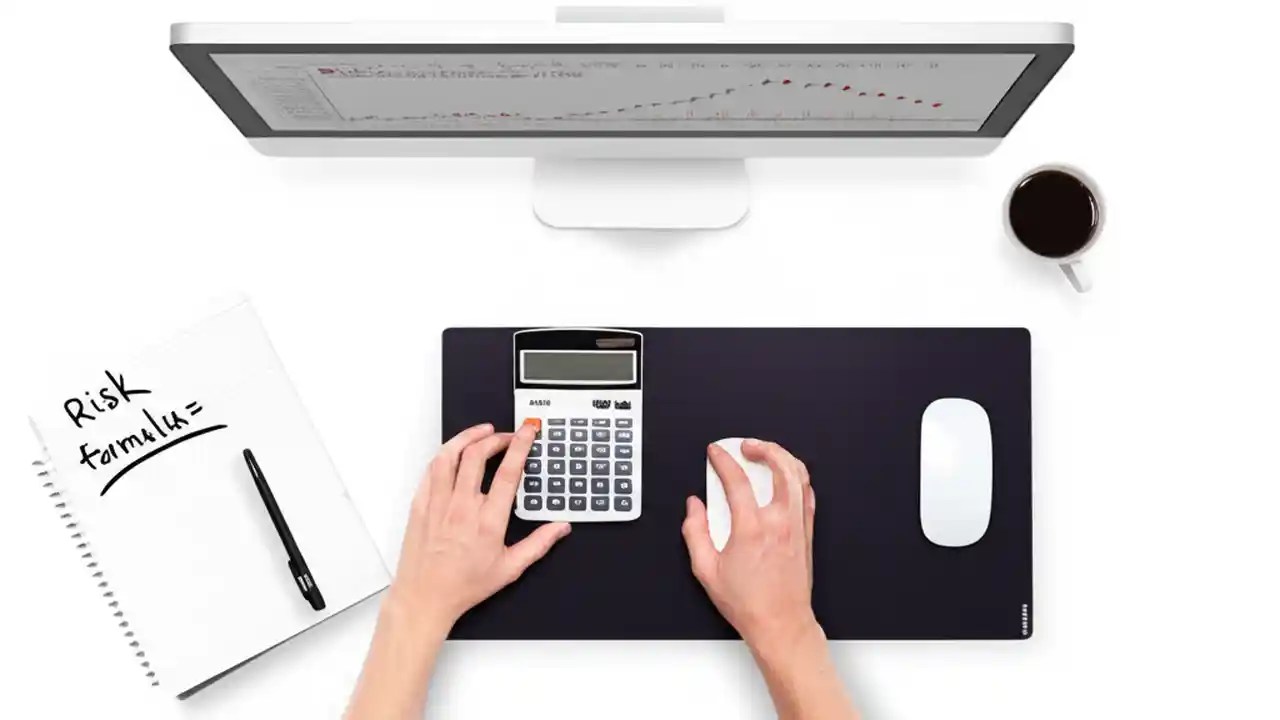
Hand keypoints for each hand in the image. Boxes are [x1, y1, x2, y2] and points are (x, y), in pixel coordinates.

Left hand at [389, 422, 571, 630]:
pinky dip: (444, 456)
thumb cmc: (463, 586)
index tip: (527, 432)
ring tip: (480, 432)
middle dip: (495, 438)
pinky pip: (431, 470)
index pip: (507, 472)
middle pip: (476, 455)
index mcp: (488, 521)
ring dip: (466, 438)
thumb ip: (539, 544)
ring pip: (449, 456)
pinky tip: (453, 454)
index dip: (520, 446)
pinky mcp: (420, 505)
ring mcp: (438, 504)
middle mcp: (462, 508)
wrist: (425, 597)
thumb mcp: (510, 569)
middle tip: (506, 436)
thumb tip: (560, 527)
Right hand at [682, 439, 817, 655]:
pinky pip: (807, 493)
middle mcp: (779, 522)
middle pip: (779, 466)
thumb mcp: (706, 570)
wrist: (781, 624)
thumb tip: (694, 508)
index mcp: (752, 529)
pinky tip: (785, 477)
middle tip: (745, 446)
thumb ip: (695, 532)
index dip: (723, 460)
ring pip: (799, 475)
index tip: (716, 453)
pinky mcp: (807, 532)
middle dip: (762, 447)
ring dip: (782, 457)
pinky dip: (797, 477)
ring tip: (767, 453)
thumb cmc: (748, 603)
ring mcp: (797, 525)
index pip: (737, 480)